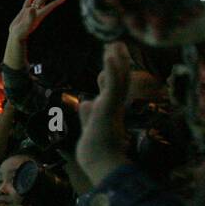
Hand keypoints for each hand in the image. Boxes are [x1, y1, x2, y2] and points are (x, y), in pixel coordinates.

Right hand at [8, 0, 65, 43]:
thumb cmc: (22, 33)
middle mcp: (36, 12)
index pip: (49, 7)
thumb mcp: (26, 25)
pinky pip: (28, 3)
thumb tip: (32, 8)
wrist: (16, 36)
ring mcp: (29, 12)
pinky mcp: (23, 12)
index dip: (56, 3)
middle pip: (43, 1)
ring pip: (37, 1)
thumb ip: (30, 17)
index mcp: (39, 15)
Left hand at [75, 42, 132, 184]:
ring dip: (118, 60)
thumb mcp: (89, 125)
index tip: (110, 54)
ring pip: (119, 78)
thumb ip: (88, 113)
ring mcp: (113, 105)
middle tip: (117, 43)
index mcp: (108, 108)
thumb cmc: (95, 150)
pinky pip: (112, 85)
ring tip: (116, 44)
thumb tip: (86, 102)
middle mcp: (113, 105)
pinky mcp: (109, 107)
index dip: (112, 69)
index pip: (111, 84)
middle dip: (118, 60)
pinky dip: (112, 70)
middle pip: (118, 78)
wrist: (99, 162)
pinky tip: (110, 56)